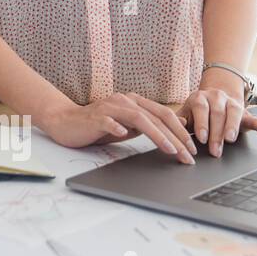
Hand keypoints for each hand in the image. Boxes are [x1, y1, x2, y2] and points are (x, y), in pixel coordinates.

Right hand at [39, 92, 197, 163]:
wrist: (64, 121)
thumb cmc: (97, 126)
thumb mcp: (126, 126)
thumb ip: (147, 125)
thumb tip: (176, 128)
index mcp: (133, 102)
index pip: (164, 114)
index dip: (180, 131)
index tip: (192, 149)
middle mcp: (124, 101)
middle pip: (156, 117)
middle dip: (176, 137)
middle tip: (188, 155)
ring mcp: (109, 108)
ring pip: (139, 118)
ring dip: (157, 135)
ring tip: (171, 150)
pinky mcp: (94, 117)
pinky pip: (108, 121)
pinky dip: (117, 127)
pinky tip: (124, 135)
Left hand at [178, 86, 256, 156]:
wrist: (215, 97)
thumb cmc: (197, 111)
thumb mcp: (186, 113)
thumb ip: (181, 119)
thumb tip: (179, 125)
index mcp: (200, 98)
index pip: (201, 109)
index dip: (202, 123)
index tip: (201, 138)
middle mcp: (217, 97)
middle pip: (217, 114)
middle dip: (216, 133)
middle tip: (214, 150)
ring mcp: (232, 103)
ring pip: (234, 113)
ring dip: (232, 127)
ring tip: (230, 140)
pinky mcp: (246, 112)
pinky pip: (256, 119)